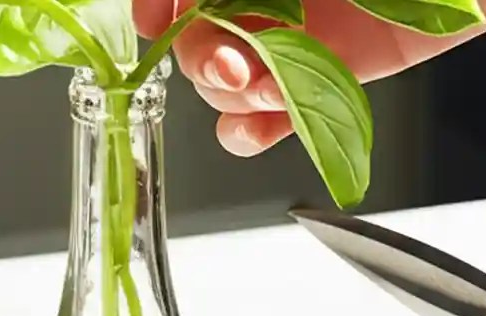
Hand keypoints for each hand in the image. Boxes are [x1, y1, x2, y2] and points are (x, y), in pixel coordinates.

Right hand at [133, 0, 485, 155]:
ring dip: (239, 96)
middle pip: (198, 37)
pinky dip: (256, 132)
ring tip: (279, 89)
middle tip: (237, 65)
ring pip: (228, 84)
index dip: (159, 2)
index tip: (154, 17)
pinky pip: (274, 118)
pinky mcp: (331, 78)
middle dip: (206, 56)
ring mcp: (299, 37)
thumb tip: (201, 4)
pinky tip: (262, 131)